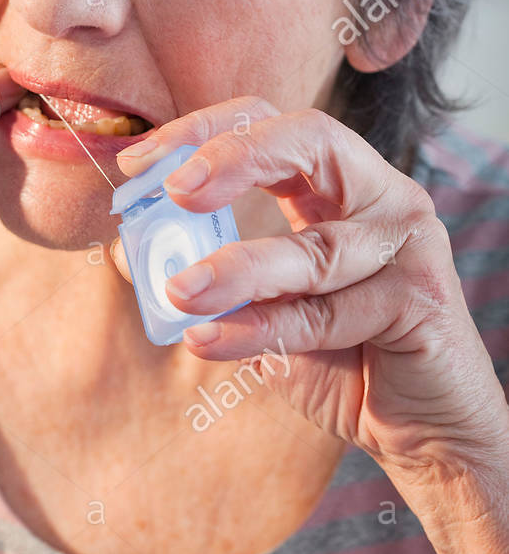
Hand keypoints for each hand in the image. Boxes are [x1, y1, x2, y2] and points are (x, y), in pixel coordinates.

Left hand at [111, 97, 508, 484]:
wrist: (421, 430)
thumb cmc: (342, 358)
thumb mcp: (266, 305)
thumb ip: (216, 272)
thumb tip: (133, 253)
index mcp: (339, 184)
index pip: (272, 123)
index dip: (205, 131)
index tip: (140, 163)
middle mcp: (380, 197)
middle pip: (311, 140)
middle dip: (235, 156)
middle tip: (175, 190)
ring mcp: (407, 244)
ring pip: (314, 248)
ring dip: (238, 268)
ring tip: (178, 291)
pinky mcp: (419, 301)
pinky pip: (325, 315)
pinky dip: (260, 330)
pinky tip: (208, 340)